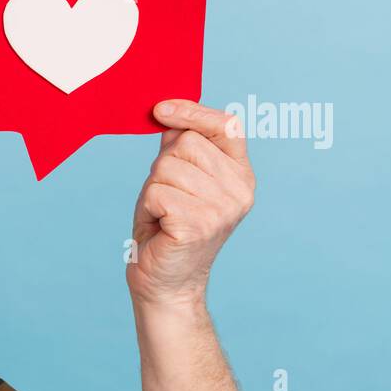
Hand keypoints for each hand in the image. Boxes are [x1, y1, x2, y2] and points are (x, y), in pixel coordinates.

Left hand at [127, 99, 254, 307]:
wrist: (165, 281)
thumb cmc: (166, 229)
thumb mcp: (175, 180)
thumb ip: (178, 147)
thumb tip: (168, 111)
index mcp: (241, 175)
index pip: (226, 125)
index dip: (192, 112)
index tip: (160, 109)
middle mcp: (240, 190)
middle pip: (186, 143)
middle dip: (163, 166)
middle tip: (166, 199)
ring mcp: (223, 208)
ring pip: (167, 167)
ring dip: (153, 190)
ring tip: (163, 216)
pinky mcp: (199, 223)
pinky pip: (156, 192)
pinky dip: (148, 208)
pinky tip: (160, 228)